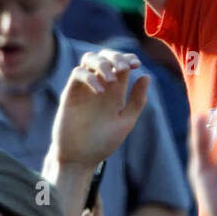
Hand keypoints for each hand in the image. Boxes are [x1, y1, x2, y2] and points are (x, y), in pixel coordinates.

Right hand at [52, 50, 149, 167]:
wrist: (80, 158)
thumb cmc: (102, 143)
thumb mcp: (125, 122)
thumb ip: (136, 101)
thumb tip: (146, 76)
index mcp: (115, 91)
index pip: (121, 64)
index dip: (129, 58)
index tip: (137, 64)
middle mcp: (100, 86)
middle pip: (105, 56)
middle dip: (116, 56)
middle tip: (125, 68)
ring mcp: (84, 88)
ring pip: (89, 59)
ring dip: (103, 63)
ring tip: (112, 78)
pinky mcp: (70, 93)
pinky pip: (78, 74)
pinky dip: (90, 77)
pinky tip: (100, 91)